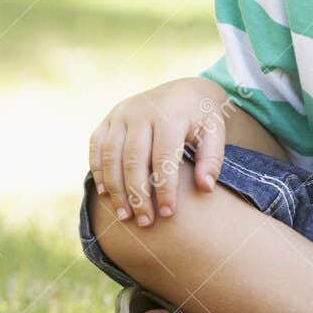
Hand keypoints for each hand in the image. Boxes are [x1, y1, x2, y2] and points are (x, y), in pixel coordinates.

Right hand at [89, 78, 229, 227]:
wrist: (184, 90)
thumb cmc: (202, 117)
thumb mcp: (215, 132)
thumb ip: (212, 159)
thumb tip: (205, 188)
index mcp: (170, 114)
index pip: (164, 158)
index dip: (164, 188)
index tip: (168, 213)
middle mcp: (141, 112)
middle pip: (133, 160)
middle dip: (137, 194)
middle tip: (145, 222)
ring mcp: (120, 113)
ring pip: (111, 156)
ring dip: (116, 189)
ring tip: (125, 216)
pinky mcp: (108, 118)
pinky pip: (96, 147)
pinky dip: (99, 171)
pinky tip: (106, 194)